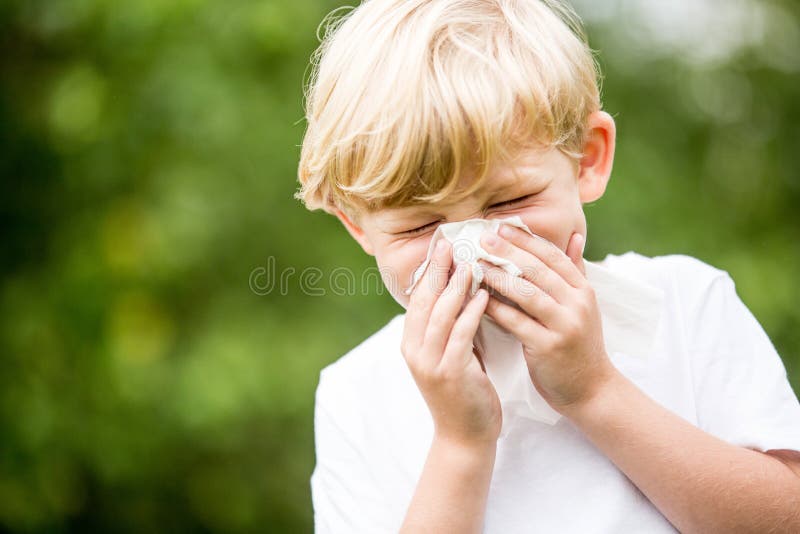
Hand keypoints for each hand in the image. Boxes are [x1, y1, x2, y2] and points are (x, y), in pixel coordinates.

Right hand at [402, 239, 500, 445]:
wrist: (465, 437)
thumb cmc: (464, 393)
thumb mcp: (452, 355)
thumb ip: (452, 327)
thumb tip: (463, 291)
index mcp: (412, 343)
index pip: (417, 297)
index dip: (430, 270)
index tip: (442, 244)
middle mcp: (415, 350)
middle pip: (424, 299)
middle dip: (438, 269)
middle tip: (451, 242)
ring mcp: (429, 363)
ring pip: (440, 314)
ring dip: (456, 286)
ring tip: (472, 262)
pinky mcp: (449, 373)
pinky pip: (460, 335)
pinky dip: (471, 312)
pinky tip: (484, 295)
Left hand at [478, 227, 614, 412]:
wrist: (591, 388)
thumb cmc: (579, 344)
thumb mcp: (583, 305)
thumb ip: (575, 270)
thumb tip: (574, 236)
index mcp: (583, 289)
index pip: (553, 256)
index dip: (526, 239)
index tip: (501, 226)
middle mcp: (577, 304)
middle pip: (538, 270)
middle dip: (508, 251)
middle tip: (483, 238)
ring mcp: (564, 325)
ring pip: (527, 293)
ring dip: (498, 276)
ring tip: (475, 264)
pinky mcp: (549, 347)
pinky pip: (517, 322)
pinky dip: (496, 309)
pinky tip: (478, 299)